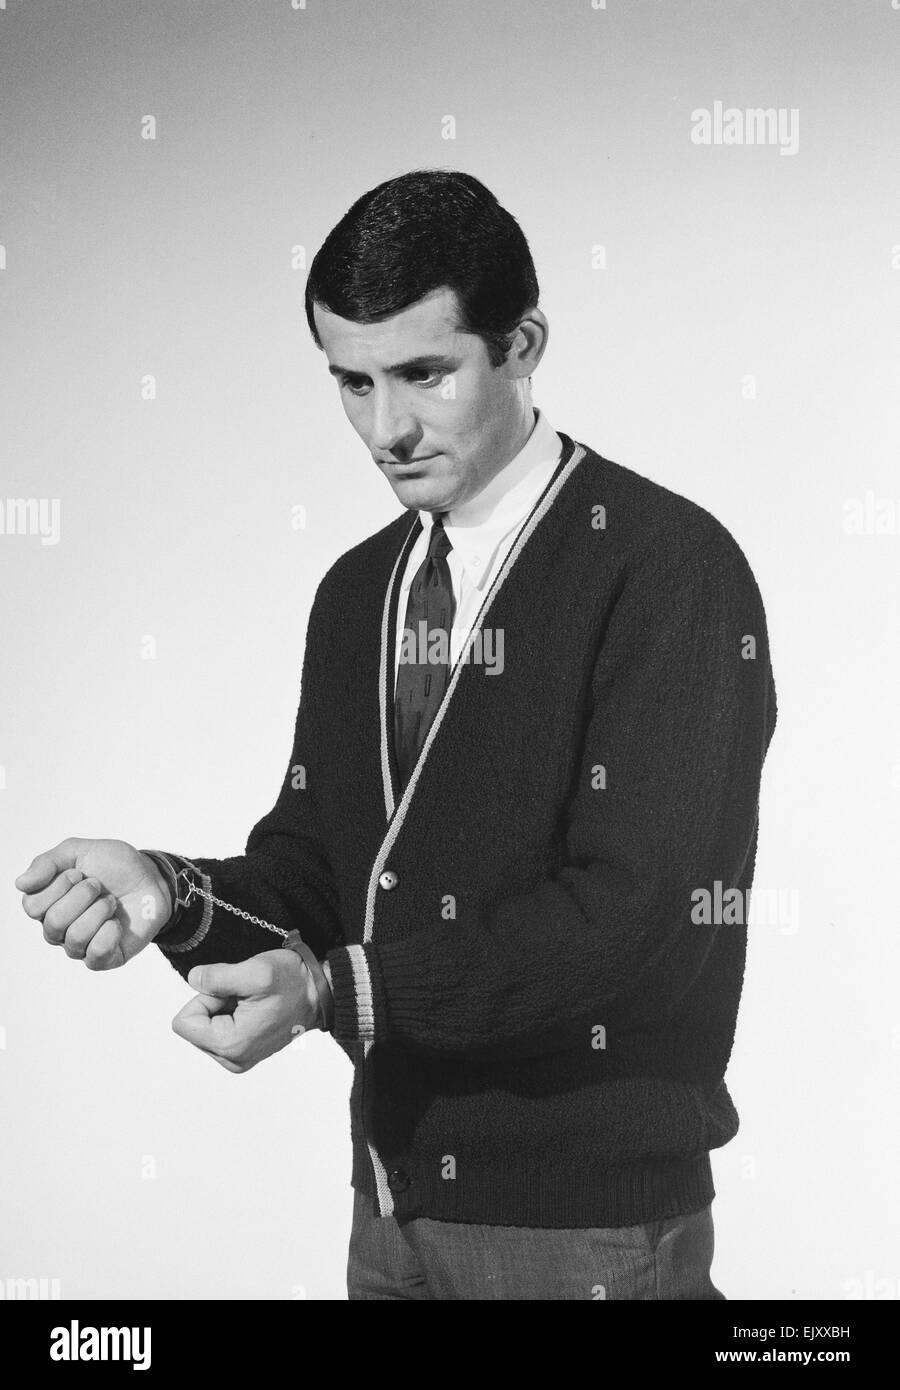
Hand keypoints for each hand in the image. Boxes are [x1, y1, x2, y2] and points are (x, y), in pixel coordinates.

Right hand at [15, 837, 172, 968]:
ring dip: (99, 911)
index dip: (57, 886)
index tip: (78, 873)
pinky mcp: (103, 958)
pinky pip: (96, 954)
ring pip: (75, 938)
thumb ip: (47, 862)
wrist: (152, 878)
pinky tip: (117, 922)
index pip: (32, 906)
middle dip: (82, 896)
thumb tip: (20, 884)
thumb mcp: (80, 851)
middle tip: (98, 885)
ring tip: (111, 902)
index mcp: (48, 904)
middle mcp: (58, 929)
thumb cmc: (114, 866)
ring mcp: (80, 946)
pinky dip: (110, 932)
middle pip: (53, 922)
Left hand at [170, 949, 319, 1072]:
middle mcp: (232, 1059)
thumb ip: (217, 977)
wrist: (319, 995)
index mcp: (230, 1045)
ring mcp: (237, 1059)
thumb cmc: (293, 983)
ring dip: (223, 1008)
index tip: (231, 992)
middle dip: (214, 1004)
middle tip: (244, 996)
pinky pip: (219, 1031)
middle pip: (194, 1026)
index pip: (184, 1022)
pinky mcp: (242, 1053)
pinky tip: (253, 1008)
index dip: (205, 998)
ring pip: (205, 1028)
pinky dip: (231, 1015)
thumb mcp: (255, 972)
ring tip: (251, 1001)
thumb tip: (193, 979)